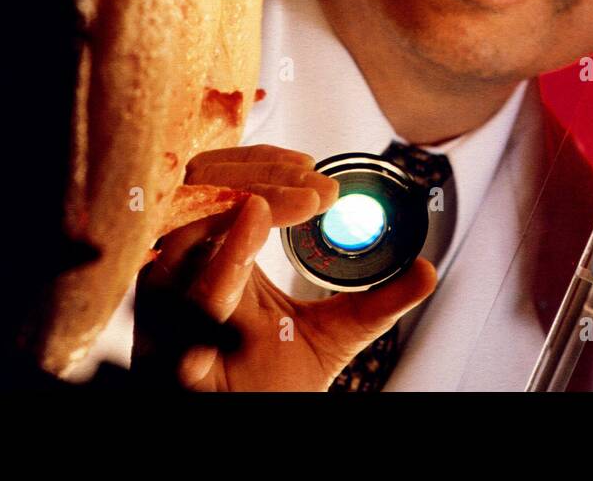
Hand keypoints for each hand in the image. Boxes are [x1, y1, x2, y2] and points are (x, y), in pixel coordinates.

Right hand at [133, 145, 437, 390]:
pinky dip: (208, 280)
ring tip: (278, 206)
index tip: (311, 164)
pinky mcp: (165, 352)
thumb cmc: (278, 382)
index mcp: (219, 256)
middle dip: (252, 177)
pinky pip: (176, 311)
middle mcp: (187, 274)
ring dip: (233, 221)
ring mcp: (171, 308)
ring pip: (181, 244)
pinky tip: (240, 258)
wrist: (259, 428)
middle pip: (196, 194)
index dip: (262, 164)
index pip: (224, 184)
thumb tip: (427, 271)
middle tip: (313, 188)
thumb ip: (379, 302)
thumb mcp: (338, 333)